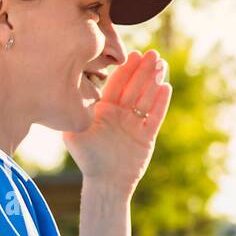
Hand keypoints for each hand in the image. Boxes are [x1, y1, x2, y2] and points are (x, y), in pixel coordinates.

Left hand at [62, 49, 170, 191]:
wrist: (106, 182)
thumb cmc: (88, 159)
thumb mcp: (75, 133)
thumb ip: (76, 113)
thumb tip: (70, 90)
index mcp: (105, 110)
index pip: (117, 84)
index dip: (126, 70)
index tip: (133, 54)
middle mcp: (121, 114)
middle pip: (134, 87)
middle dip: (143, 70)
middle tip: (152, 53)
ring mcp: (135, 124)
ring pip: (147, 98)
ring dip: (154, 81)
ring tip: (161, 64)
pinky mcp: (147, 136)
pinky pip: (155, 116)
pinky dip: (161, 103)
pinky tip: (166, 87)